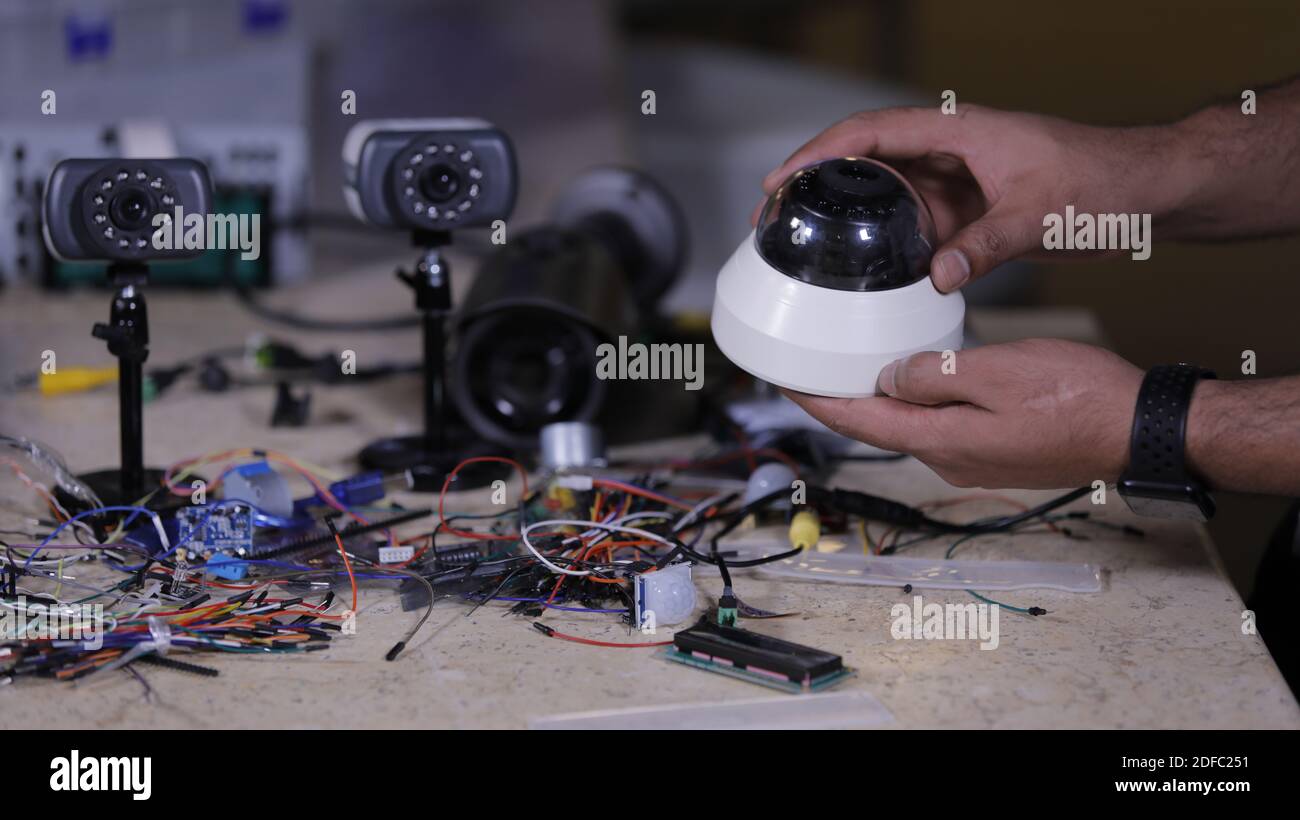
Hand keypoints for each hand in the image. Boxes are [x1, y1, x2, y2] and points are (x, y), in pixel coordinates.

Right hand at [754, 105, 1179, 291]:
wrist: (1143, 190)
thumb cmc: (1101, 180)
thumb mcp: (1042, 214)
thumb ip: (987, 245)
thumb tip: (937, 277)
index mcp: (959, 132)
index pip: (872, 132)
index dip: (820, 153)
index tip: (781, 178)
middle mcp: (950, 151)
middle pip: (865, 159)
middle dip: (816, 183)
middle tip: (773, 215)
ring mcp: (957, 181)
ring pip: (886, 195)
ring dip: (849, 216)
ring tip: (807, 245)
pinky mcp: (968, 210)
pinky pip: (914, 224)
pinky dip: (887, 243)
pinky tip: (867, 270)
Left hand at [782, 339, 1143, 488]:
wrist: (1138, 428)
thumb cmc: (1077, 397)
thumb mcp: (995, 372)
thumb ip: (933, 376)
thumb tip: (887, 379)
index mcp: (941, 441)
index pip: (858, 423)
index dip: (815, 402)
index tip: (782, 381)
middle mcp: (948, 459)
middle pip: (878, 426)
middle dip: (840, 398)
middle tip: (810, 364)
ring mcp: (972, 461)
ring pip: (909, 426)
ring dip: (879, 399)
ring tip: (852, 364)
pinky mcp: (994, 452)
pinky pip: (939, 426)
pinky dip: (915, 403)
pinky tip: (914, 378)